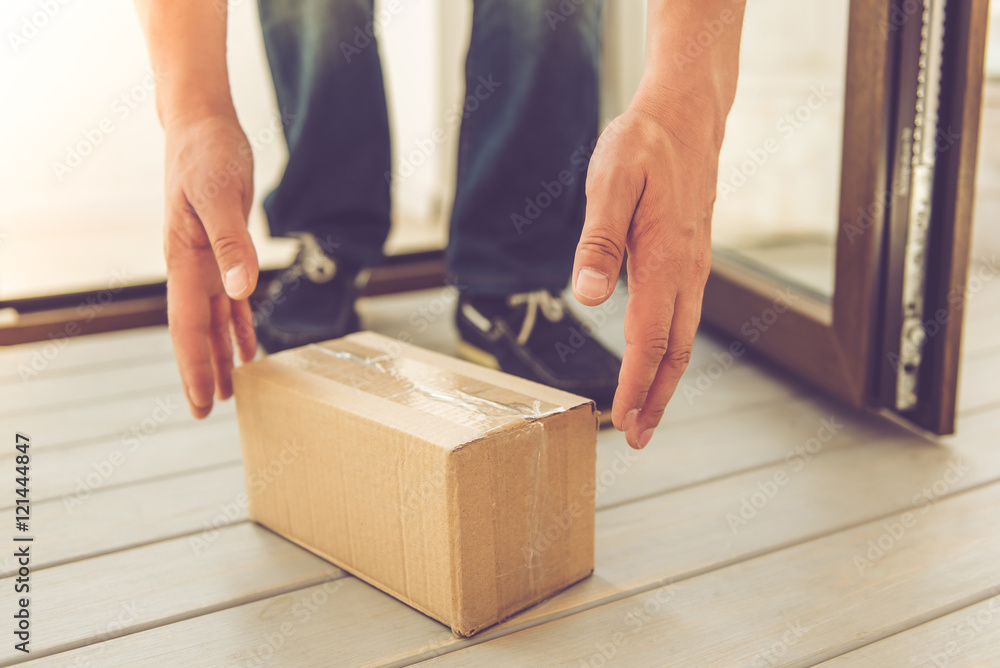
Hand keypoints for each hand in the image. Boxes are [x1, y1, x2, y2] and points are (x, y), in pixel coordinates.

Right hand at [163, 112, 258, 417]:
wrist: (203, 126)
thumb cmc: (208, 155)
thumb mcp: (220, 195)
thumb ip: (231, 244)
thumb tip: (239, 292)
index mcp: (184, 260)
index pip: (187, 326)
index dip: (194, 367)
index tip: (200, 403)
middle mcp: (191, 267)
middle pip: (196, 331)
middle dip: (203, 371)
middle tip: (210, 411)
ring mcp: (205, 260)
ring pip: (212, 320)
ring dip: (221, 354)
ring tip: (230, 389)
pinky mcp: (223, 250)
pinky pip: (229, 298)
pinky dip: (237, 324)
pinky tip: (248, 346)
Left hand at [572, 94, 722, 448]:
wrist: (686, 116)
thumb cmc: (643, 145)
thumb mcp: (611, 182)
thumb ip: (600, 240)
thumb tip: (590, 294)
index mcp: (664, 260)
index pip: (649, 339)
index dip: (634, 384)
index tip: (621, 420)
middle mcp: (686, 272)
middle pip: (674, 352)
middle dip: (655, 398)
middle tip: (637, 437)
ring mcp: (693, 267)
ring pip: (683, 337)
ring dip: (665, 380)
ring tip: (646, 412)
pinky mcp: (690, 259)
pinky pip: (684, 317)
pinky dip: (670, 351)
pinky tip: (656, 358)